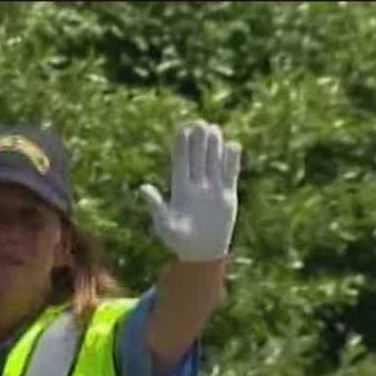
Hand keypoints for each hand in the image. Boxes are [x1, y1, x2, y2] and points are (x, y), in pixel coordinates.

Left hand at [139, 120, 241, 261]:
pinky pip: (230, 173)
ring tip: (214, 128)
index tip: (183, 128)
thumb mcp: (165, 225)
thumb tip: (142, 188)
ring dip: (214, 146)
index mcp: (180, 189)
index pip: (181, 162)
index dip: (182, 146)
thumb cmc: (179, 242)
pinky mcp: (227, 194)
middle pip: (197, 158)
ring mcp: (212, 188)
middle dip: (198, 141)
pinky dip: (232, 161)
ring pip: (213, 162)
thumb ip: (156, 206)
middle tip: (199, 122)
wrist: (202, 253)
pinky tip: (233, 146)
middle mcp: (196, 185)